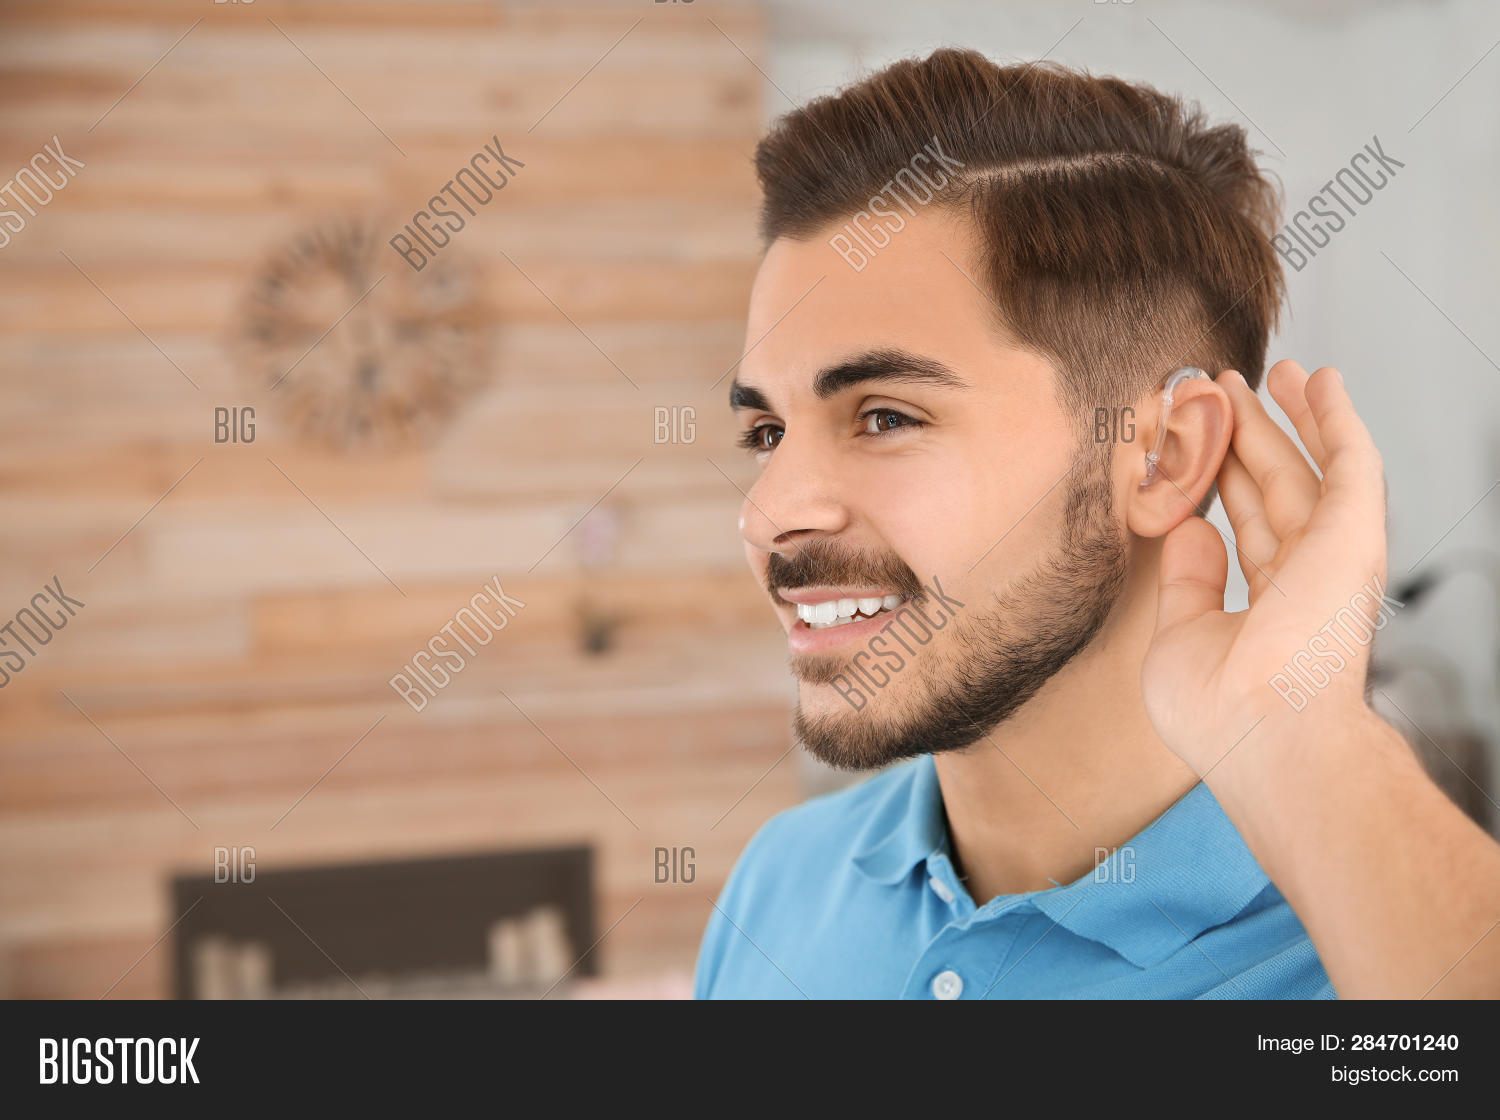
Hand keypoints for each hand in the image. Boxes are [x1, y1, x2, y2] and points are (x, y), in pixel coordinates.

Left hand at [1140, 360, 1389, 777]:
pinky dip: (1337, 416)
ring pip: (1309, 466)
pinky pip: (1350, 460)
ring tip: (1270, 370)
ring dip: (1290, 415)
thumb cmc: (1220, 715)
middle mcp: (1306, 578)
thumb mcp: (1179, 638)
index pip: (1247, 527)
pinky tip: (1319, 381)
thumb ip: (1188, 582)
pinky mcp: (1353, 533)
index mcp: (1270, 609)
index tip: (1196, 441)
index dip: (1224, 480)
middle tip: (1221, 389)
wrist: (1265, 737)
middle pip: (1275, 488)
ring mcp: (1332, 554)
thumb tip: (1190, 529)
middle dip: (1250, 436)